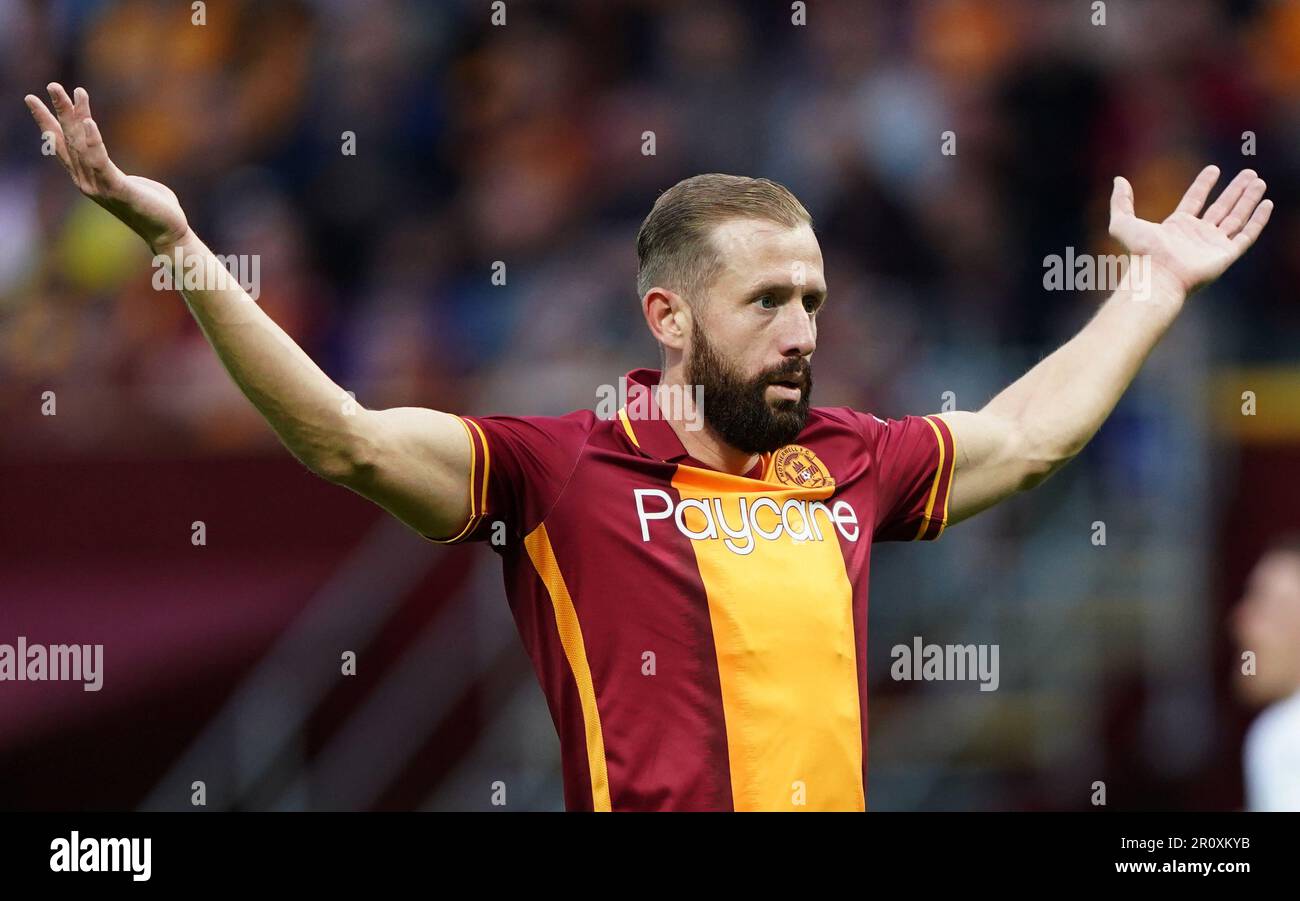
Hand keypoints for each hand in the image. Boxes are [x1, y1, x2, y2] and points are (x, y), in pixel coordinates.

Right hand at [24, 82, 189, 254]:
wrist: (167, 233)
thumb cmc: (153, 207)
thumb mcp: (128, 183)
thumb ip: (113, 171)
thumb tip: (111, 164)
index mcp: (87, 177)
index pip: (61, 145)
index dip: (46, 121)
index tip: (33, 98)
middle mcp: (86, 181)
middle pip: (68, 139)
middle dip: (60, 111)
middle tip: (52, 85)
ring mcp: (99, 186)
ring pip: (81, 145)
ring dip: (76, 117)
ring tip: (72, 92)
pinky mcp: (117, 189)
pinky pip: (100, 161)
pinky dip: (93, 141)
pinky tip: (90, 122)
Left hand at [1109, 166, 1272, 298]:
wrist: (1157, 277)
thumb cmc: (1140, 254)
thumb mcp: (1123, 223)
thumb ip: (1120, 202)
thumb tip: (1118, 179)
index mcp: (1177, 227)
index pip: (1195, 200)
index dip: (1204, 184)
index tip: (1214, 169)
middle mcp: (1197, 235)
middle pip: (1221, 207)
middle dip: (1235, 190)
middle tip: (1249, 173)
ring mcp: (1212, 245)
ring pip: (1236, 217)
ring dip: (1248, 199)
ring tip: (1259, 181)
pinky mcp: (1226, 255)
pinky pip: (1246, 235)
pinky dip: (1258, 220)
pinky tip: (1266, 204)